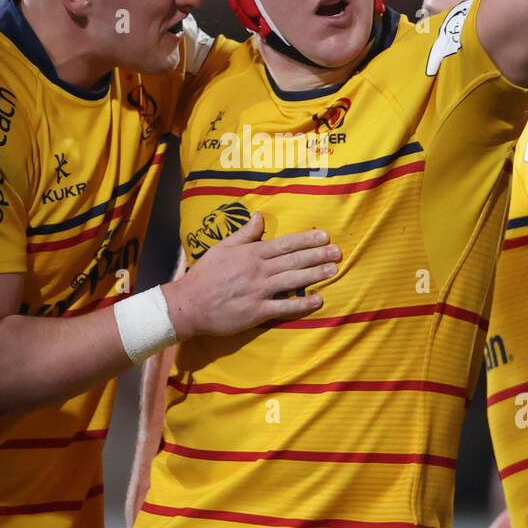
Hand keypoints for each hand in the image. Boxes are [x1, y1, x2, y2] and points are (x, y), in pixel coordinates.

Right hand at [162, 211, 338, 339]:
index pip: (285, 244)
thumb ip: (245, 234)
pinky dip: (302, 304)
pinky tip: (318, 300)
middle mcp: (259, 270)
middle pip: (294, 260)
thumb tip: (259, 216)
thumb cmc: (205, 275)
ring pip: (293, 280)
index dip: (306, 239)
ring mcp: (259, 291)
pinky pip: (284, 307)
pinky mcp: (257, 311)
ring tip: (334, 270)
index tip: (324, 236)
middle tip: (338, 251)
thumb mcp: (223, 248)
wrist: (188, 305)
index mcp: (251, 254)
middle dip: (318, 255)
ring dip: (315, 275)